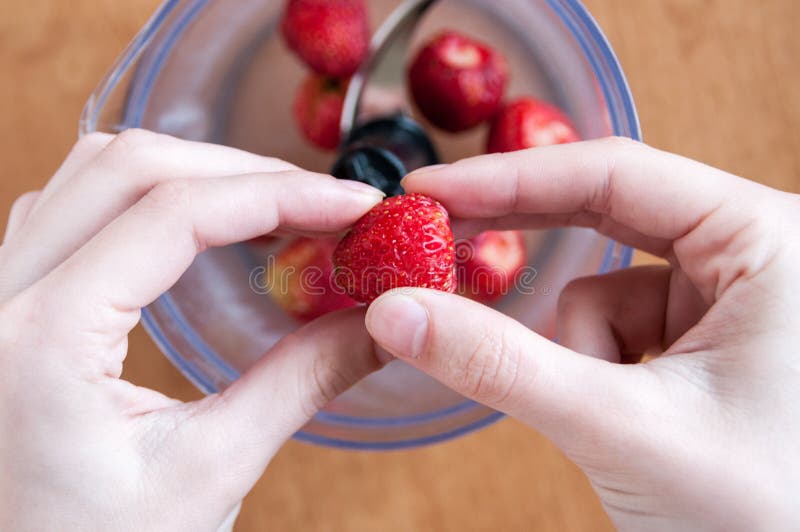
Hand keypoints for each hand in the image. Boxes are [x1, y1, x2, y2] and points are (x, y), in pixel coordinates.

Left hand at [0, 130, 386, 530]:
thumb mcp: (209, 471)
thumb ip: (301, 382)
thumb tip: (381, 323)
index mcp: (43, 340)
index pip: (174, 215)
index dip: (279, 195)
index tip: (352, 204)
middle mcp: (1, 299)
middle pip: (128, 167)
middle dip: (242, 172)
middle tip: (321, 204)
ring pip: (93, 172)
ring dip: (193, 173)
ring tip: (273, 208)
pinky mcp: (12, 302)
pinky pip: (72, 204)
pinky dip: (147, 194)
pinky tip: (199, 224)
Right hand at [366, 138, 799, 530]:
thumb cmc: (769, 513)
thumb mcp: (624, 427)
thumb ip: (502, 366)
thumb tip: (395, 311)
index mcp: (766, 239)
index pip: (615, 174)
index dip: (509, 178)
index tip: (429, 189)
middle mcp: (752, 255)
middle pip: (604, 214)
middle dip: (526, 241)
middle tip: (441, 240)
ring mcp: (727, 300)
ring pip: (601, 292)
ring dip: (577, 351)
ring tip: (603, 417)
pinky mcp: (702, 343)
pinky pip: (616, 332)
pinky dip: (595, 372)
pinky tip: (622, 418)